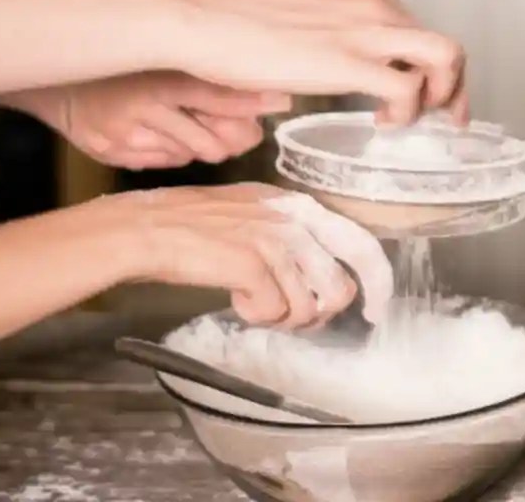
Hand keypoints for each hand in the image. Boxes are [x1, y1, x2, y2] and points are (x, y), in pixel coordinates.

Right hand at [8, 72, 291, 169]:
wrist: (57, 74)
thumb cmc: (123, 65)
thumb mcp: (163, 60)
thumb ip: (205, 81)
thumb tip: (254, 115)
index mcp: (159, 75)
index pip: (216, 93)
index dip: (252, 100)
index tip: (283, 100)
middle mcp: (142, 104)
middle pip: (208, 140)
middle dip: (229, 139)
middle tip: (239, 133)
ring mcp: (124, 133)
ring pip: (188, 155)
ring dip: (200, 145)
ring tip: (187, 125)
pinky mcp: (111, 151)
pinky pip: (162, 163)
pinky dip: (171, 152)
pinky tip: (160, 133)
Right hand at [77, 183, 393, 326]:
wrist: (147, 229)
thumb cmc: (192, 226)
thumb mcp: (253, 214)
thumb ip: (293, 237)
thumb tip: (325, 279)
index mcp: (298, 205)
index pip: (360, 244)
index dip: (377, 283)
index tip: (375, 310)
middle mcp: (294, 220)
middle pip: (339, 287)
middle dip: (320, 314)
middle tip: (292, 316)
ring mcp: (275, 242)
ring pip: (308, 308)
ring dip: (282, 317)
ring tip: (253, 301)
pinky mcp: (254, 266)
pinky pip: (275, 313)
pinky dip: (255, 316)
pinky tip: (235, 298)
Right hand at [165, 0, 468, 125]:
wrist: (198, 14)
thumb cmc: (230, 18)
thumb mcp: (295, 15)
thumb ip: (321, 33)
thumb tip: (316, 61)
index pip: (420, 31)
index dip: (430, 69)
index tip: (425, 95)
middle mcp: (375, 6)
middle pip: (445, 47)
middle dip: (451, 89)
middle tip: (441, 119)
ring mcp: (367, 32)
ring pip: (445, 60)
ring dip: (440, 97)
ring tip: (412, 122)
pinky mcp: (350, 62)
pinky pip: (408, 91)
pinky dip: (406, 113)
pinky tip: (381, 124)